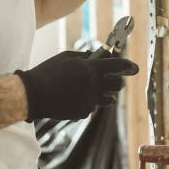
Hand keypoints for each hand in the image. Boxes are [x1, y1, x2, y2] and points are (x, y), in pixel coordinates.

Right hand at [14, 50, 138, 120]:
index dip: (129, 66)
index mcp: (90, 69)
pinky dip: (87, 102)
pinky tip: (73, 98)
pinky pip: (91, 107)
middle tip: (112, 79)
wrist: (33, 95)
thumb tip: (98, 55)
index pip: (117, 66)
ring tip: (91, 90)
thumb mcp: (66, 57)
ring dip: (104, 94)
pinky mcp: (83, 113)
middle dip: (117, 81)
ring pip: (107, 99)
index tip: (135, 68)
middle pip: (118, 85)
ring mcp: (89, 102)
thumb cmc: (48, 72)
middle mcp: (93, 86)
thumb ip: (85, 56)